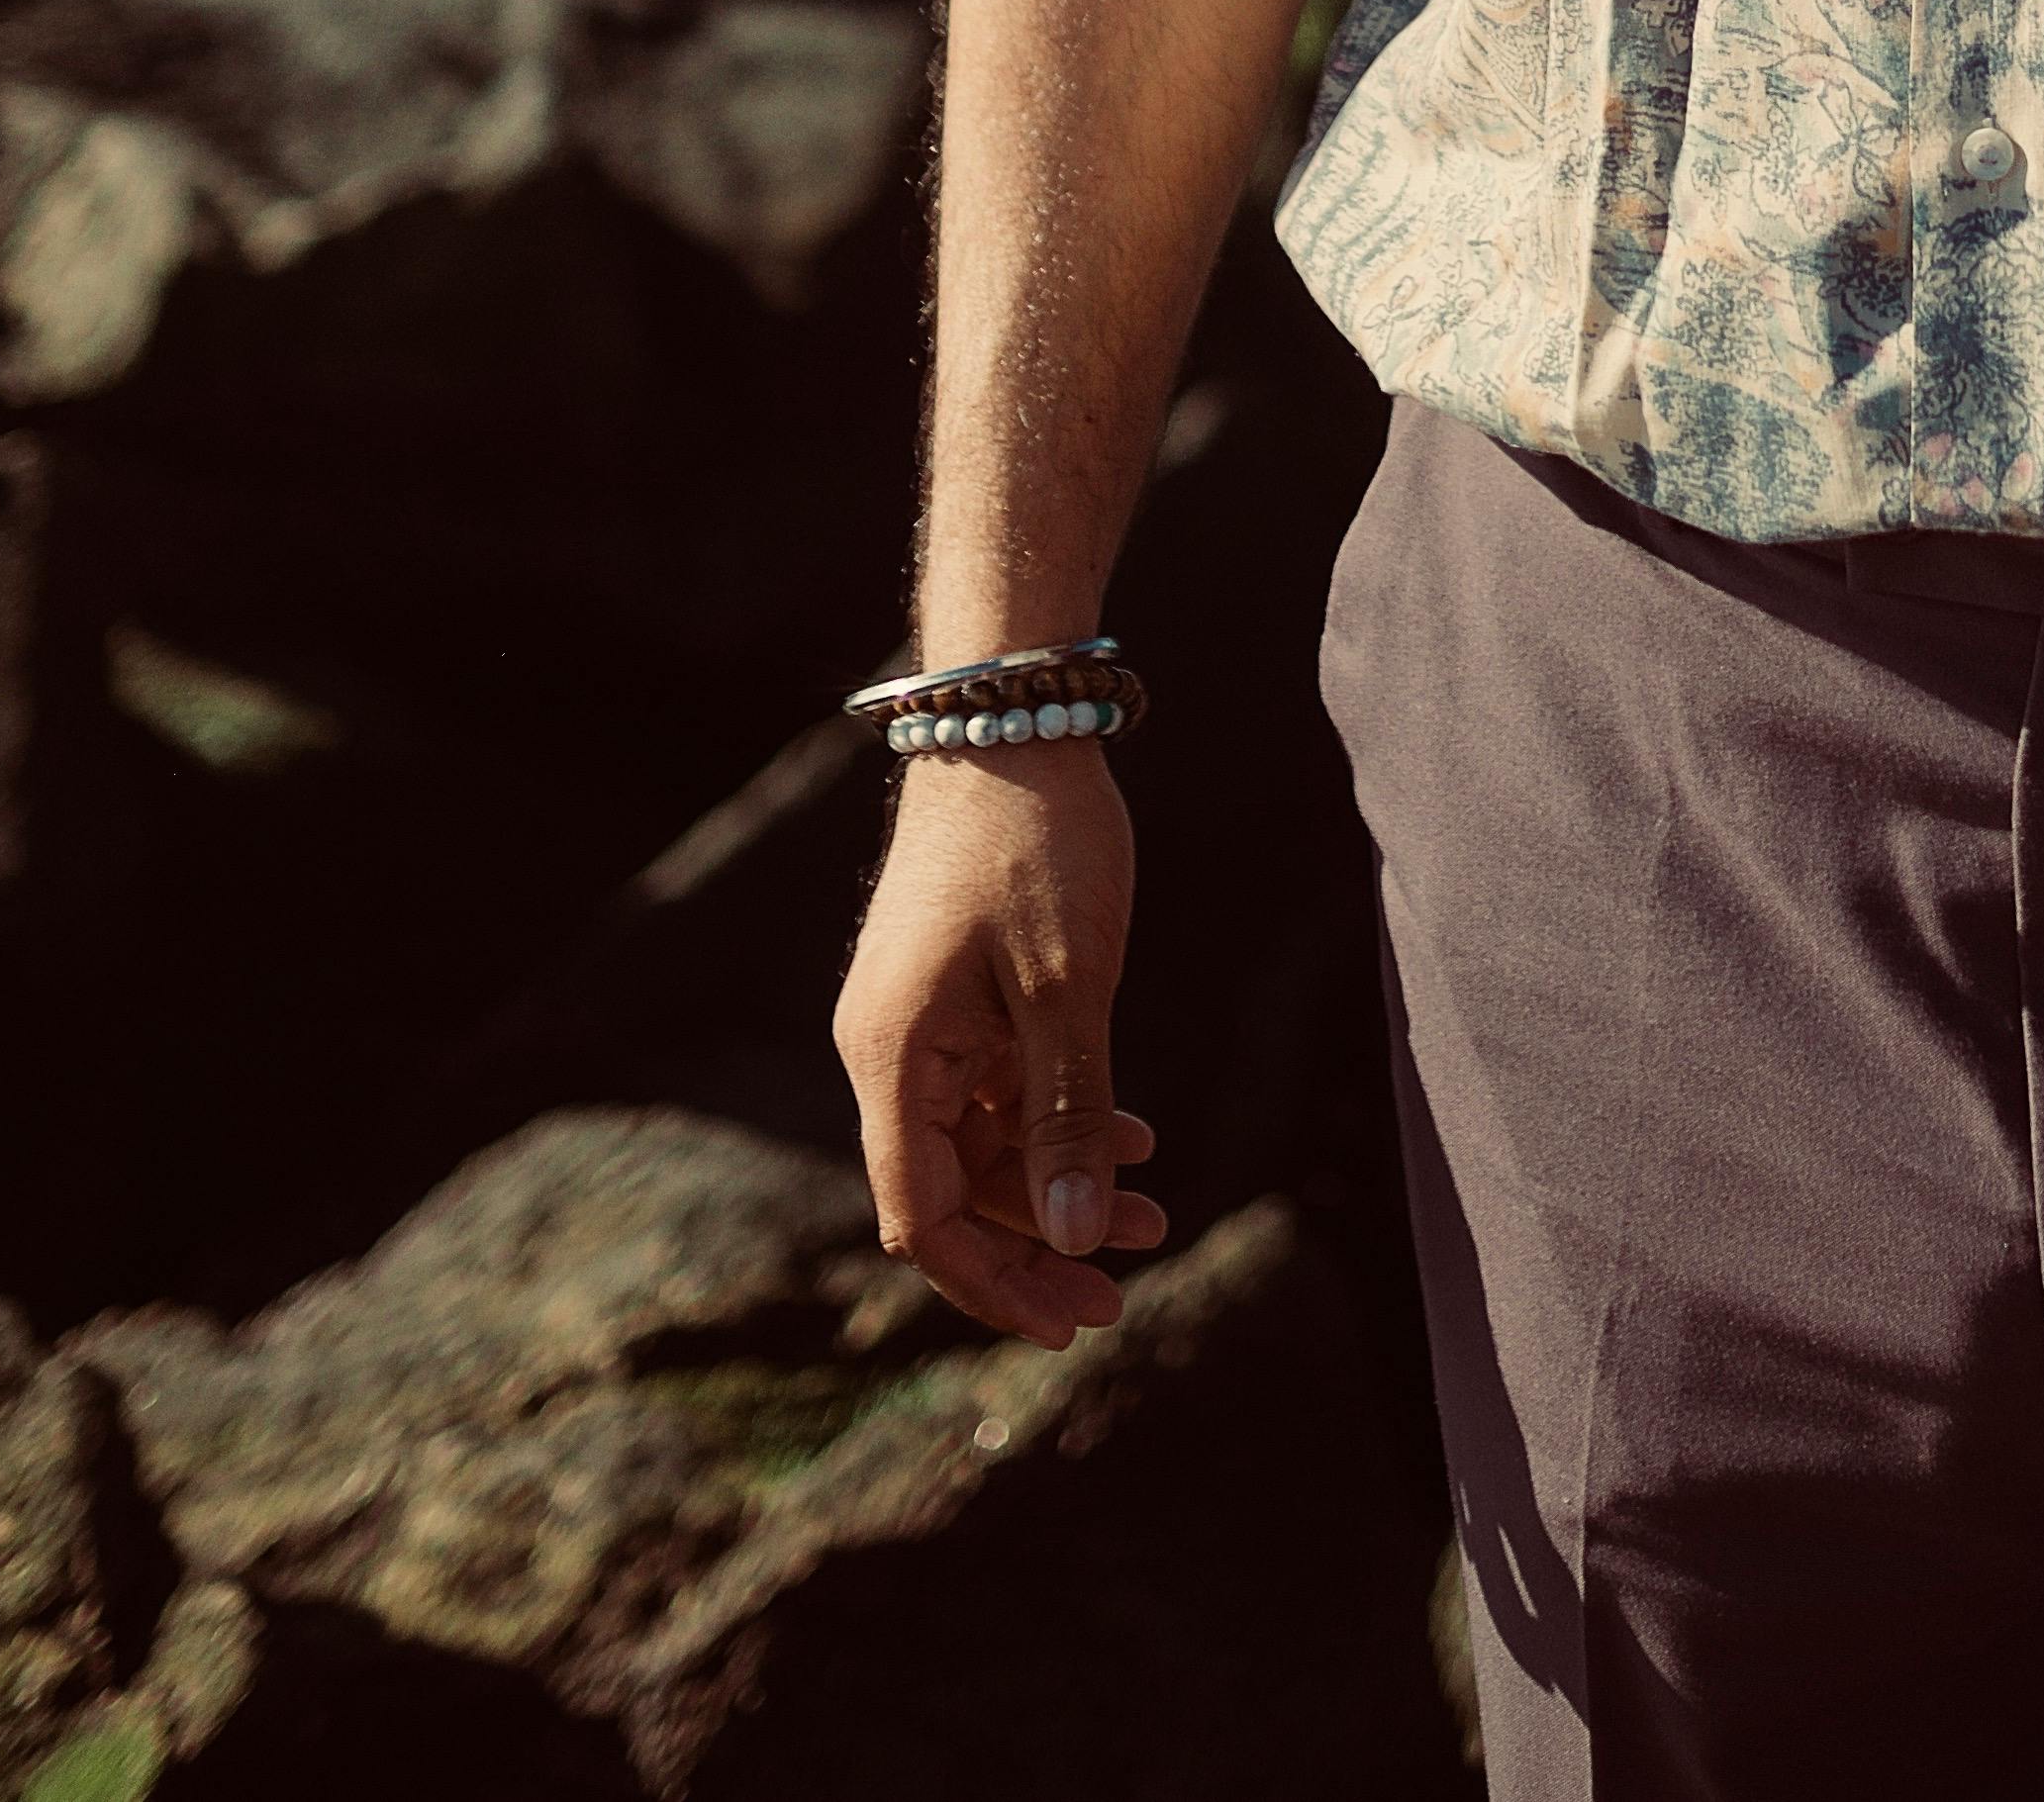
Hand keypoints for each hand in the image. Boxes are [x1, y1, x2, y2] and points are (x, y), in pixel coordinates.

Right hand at [835, 741, 1168, 1348]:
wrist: (1012, 718)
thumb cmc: (1036, 842)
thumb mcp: (1069, 987)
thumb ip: (1068, 1115)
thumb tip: (1067, 1238)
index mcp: (892, 1058)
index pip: (923, 1218)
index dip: (993, 1283)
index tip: (1068, 1324)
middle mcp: (888, 1051)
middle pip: (951, 1192)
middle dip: (1037, 1245)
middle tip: (1122, 1293)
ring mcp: (920, 1022)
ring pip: (980, 1143)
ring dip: (1058, 1182)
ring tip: (1155, 1209)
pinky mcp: (954, 995)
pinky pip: (995, 1089)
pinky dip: (1057, 1118)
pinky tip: (1133, 1134)